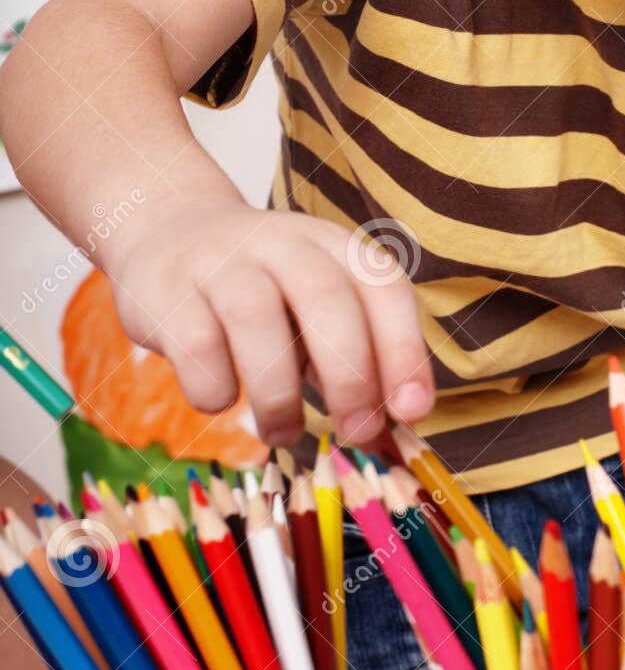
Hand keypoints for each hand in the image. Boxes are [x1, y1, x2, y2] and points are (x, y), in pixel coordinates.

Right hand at [104, 190, 434, 449]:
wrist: (166, 234)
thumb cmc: (264, 292)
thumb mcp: (316, 311)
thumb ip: (355, 361)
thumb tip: (388, 436)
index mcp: (334, 247)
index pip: (384, 287)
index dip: (404, 350)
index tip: (412, 412)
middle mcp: (284, 243)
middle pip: (327, 299)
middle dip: (350, 377)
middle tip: (356, 433)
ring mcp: (223, 263)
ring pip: (257, 321)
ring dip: (279, 394)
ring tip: (282, 433)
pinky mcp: (169, 292)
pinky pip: (197, 349)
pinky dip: (216, 389)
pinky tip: (222, 397)